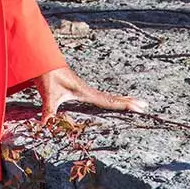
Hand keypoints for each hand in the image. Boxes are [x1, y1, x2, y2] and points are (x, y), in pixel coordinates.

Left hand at [33, 64, 149, 119]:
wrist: (43, 61)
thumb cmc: (47, 76)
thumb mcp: (49, 95)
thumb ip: (48, 112)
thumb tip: (43, 128)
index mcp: (86, 92)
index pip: (108, 100)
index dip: (123, 104)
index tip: (138, 107)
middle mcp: (88, 90)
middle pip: (112, 98)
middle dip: (129, 102)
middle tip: (146, 105)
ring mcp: (86, 90)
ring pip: (108, 96)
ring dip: (122, 100)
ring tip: (138, 103)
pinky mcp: (81, 90)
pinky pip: (101, 96)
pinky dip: (111, 99)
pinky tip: (114, 101)